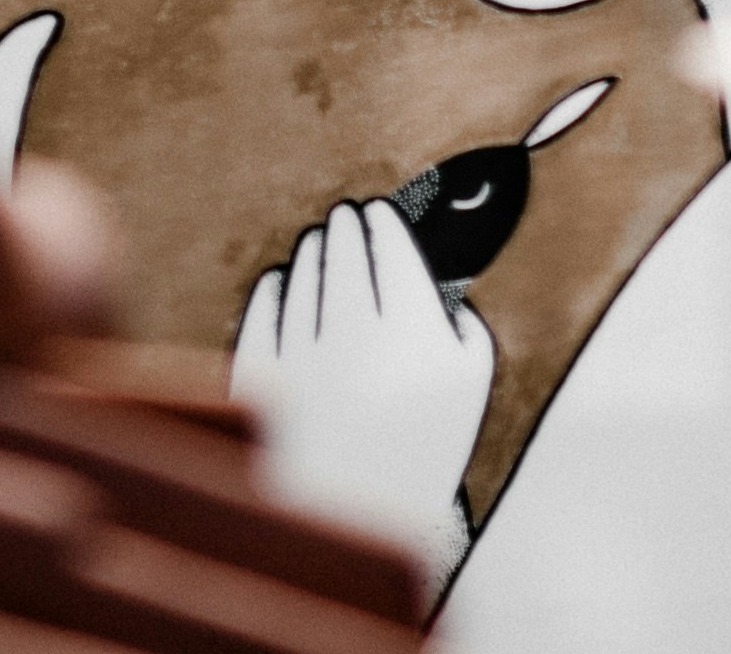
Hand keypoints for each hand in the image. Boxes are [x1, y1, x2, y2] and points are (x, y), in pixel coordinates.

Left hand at [229, 195, 492, 560]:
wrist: (366, 518)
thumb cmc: (424, 448)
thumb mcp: (470, 386)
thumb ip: (463, 321)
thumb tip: (429, 272)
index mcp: (415, 335)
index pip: (392, 245)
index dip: (384, 220)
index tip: (380, 212)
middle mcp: (356, 338)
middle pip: (343, 248)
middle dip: (346, 227)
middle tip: (346, 218)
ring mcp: (302, 355)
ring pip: (302, 271)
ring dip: (312, 252)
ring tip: (319, 246)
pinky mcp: (260, 375)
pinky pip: (263, 307)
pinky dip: (273, 287)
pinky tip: (282, 282)